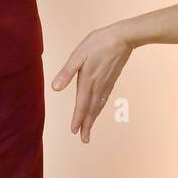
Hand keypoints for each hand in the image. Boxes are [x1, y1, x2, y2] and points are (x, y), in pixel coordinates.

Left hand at [51, 25, 134, 143]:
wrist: (123, 37)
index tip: (74, 132)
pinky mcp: (112, 79)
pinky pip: (104, 98)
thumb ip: (67, 72)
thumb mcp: (78, 55)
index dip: (77, 119)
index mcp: (88, 81)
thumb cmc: (98, 43)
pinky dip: (100, 108)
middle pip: (91, 110)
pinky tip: (99, 108)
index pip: (81, 105)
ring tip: (89, 129)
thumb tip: (55, 88)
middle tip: (84, 140)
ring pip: (99, 106)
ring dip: (93, 118)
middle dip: (87, 125)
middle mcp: (98, 86)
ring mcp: (106, 84)